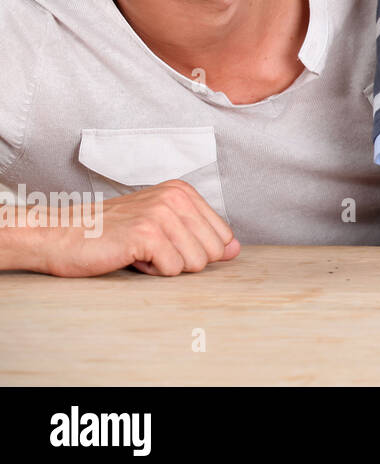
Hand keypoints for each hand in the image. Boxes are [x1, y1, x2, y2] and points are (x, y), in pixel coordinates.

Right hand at [25, 180, 239, 276]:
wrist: (59, 235)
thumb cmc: (108, 233)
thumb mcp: (161, 227)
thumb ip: (200, 236)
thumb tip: (236, 250)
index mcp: (182, 191)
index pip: (222, 236)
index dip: (194, 250)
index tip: (163, 242)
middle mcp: (175, 197)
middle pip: (213, 251)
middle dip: (183, 260)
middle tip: (149, 248)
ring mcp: (162, 213)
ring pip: (196, 263)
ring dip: (165, 267)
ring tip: (138, 251)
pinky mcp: (147, 233)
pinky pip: (173, 270)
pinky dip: (150, 272)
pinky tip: (129, 256)